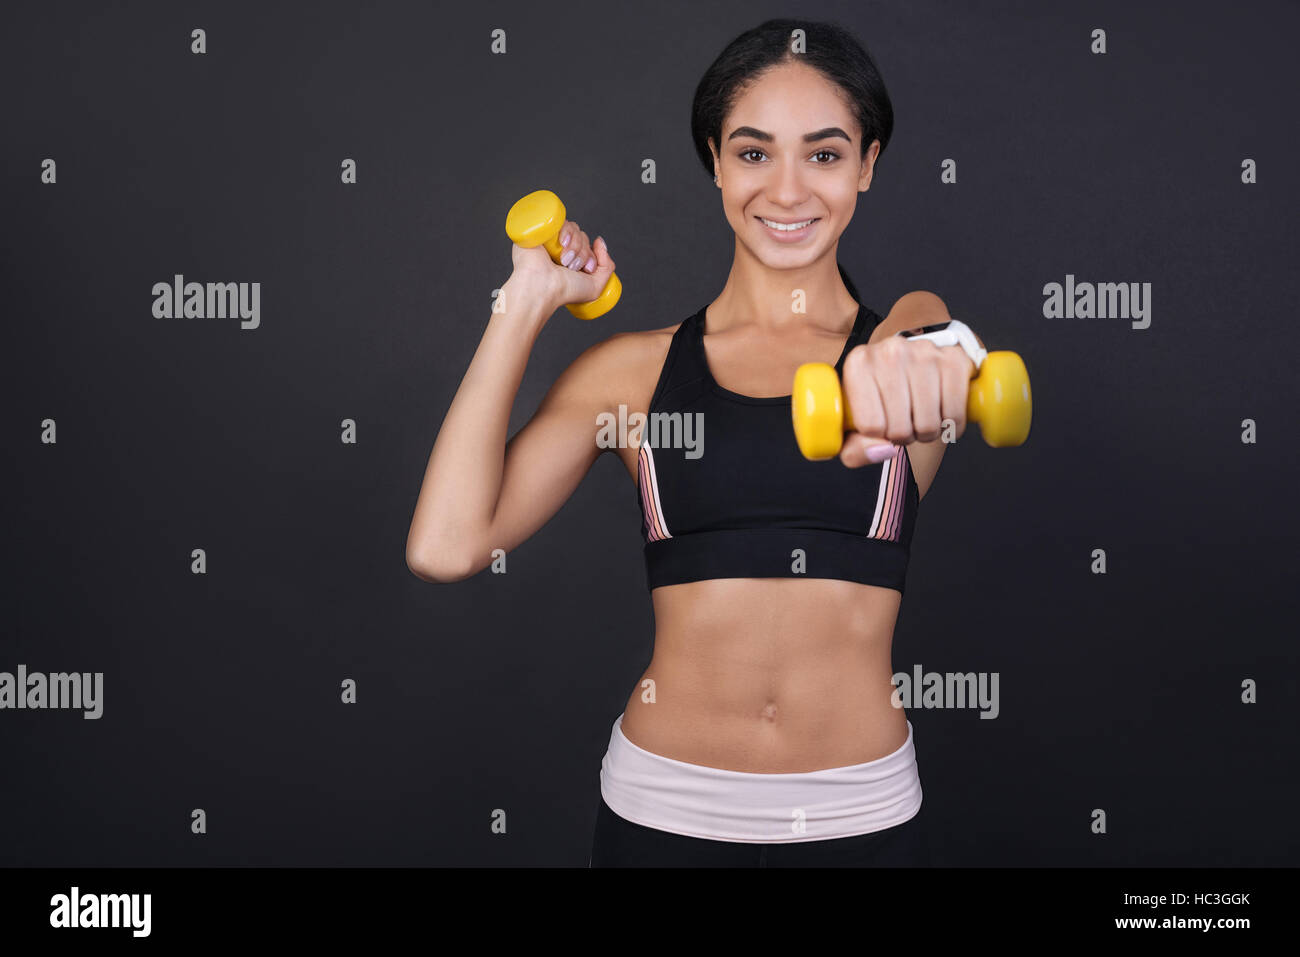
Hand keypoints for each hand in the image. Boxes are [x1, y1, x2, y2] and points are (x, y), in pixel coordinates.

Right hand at [508, 219, 615, 314]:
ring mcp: (550, 240)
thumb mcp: (595, 286)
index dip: (592, 255)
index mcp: (570, 262)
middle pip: (582, 237)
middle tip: (574, 267)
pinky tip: (562, 243)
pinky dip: (567, 231)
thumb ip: (607, 266)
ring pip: (574, 229)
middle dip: (584, 252)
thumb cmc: (563, 291)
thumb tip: (600, 241)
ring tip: (565, 261)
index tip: (588, 268)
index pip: (587, 247)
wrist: (541, 287)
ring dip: (575, 246)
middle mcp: (559, 251)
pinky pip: (561, 220)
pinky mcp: (541, 231)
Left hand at [837, 336, 975, 467]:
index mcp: (858, 364)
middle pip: (900, 428)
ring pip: (928, 424)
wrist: (913, 365)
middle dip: (904, 436)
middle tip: (904, 422)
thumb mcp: (855, 424)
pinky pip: (954, 414)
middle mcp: (890, 352)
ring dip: (927, 432)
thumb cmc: (882, 394)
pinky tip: (942, 415)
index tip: (881, 425)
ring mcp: (924, 353)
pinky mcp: (954, 360)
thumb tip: (883, 450)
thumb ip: (856, 449)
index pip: (870, 426)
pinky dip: (951, 426)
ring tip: (920, 417)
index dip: (878, 436)